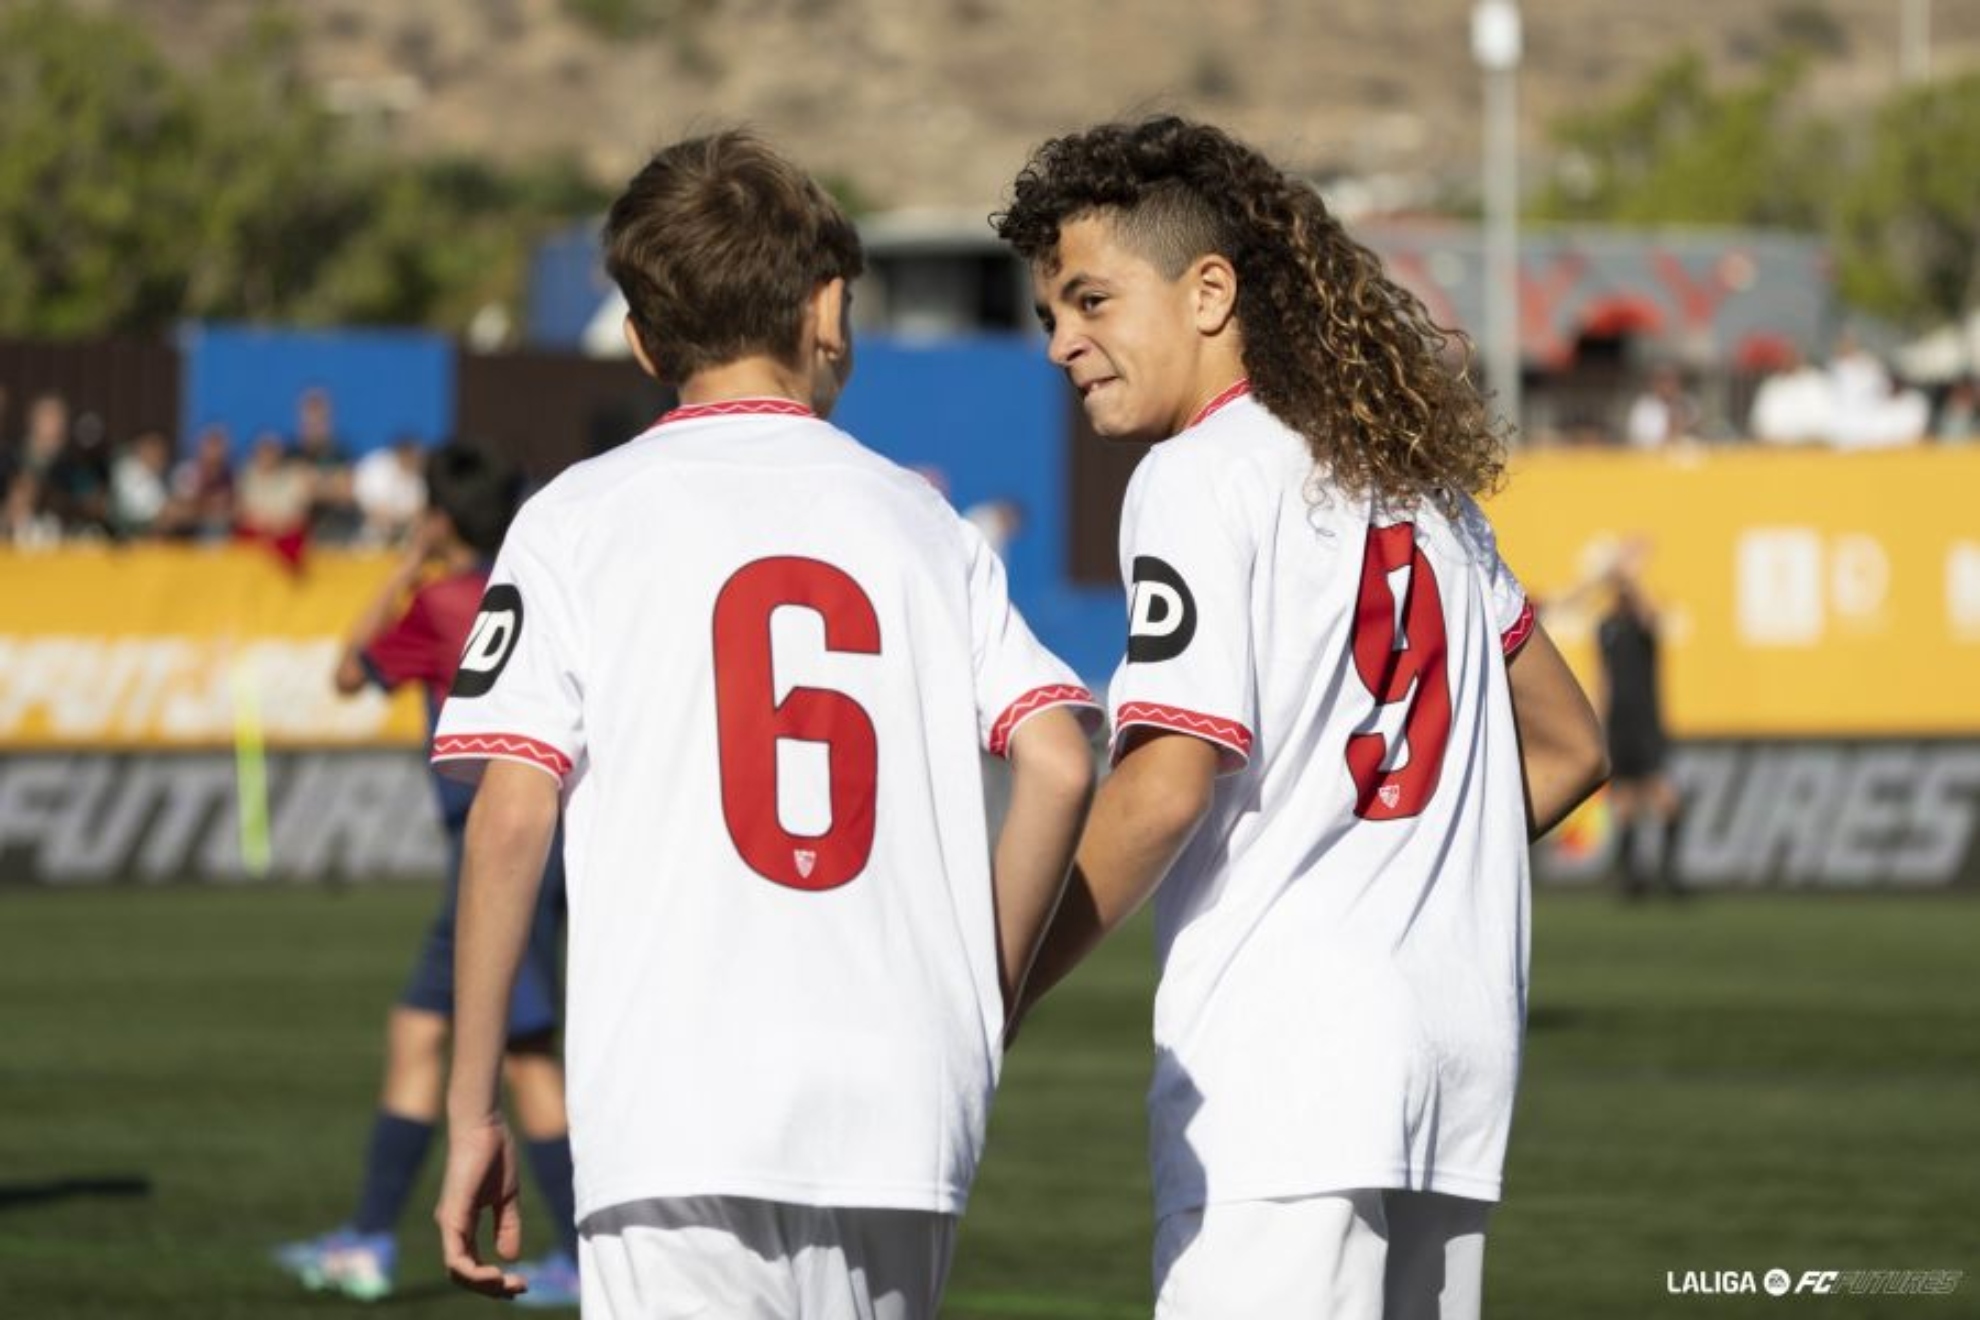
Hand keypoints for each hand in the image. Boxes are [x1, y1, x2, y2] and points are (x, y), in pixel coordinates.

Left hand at [435, 1117, 527, 1299]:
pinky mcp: (451, 1217)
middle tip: (521, 1288)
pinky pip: (455, 1258)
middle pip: (464, 1274)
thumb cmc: (494, 1154)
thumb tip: (510, 1257)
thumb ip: (507, 1226)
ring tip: (509, 1284)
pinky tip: (495, 1274)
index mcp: (463, 1223)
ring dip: (484, 1285)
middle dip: (492, 1288)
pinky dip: (473, 1273)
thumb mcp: (507, 1197)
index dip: (495, 1279)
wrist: (484, 1125)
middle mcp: (452, 1228)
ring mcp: (449, 1224)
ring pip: (457, 1272)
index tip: (523, 1281)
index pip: (472, 1264)